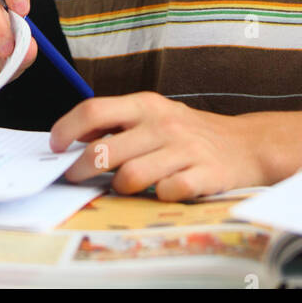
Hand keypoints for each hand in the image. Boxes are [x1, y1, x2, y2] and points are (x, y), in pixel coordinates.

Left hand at [49, 92, 272, 200]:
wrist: (246, 144)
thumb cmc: (188, 132)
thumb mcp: (154, 114)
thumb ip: (118, 121)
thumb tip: (74, 136)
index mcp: (146, 105)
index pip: (94, 110)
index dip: (67, 129)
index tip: (55, 146)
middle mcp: (162, 123)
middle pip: (104, 151)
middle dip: (82, 170)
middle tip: (76, 178)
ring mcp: (184, 149)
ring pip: (130, 177)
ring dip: (120, 187)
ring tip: (125, 186)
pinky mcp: (204, 174)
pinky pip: (165, 193)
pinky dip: (157, 197)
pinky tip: (161, 191)